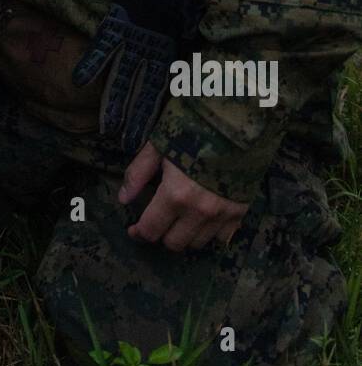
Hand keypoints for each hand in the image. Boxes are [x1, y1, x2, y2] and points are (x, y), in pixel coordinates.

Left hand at [119, 141, 248, 252]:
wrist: (236, 121)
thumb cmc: (193, 129)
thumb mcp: (158, 146)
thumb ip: (139, 174)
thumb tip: (123, 198)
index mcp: (175, 195)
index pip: (151, 230)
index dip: (139, 233)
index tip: (134, 229)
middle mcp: (199, 211)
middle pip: (174, 243)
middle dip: (161, 234)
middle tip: (159, 220)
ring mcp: (222, 214)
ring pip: (198, 244)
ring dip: (185, 235)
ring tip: (181, 218)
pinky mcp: (240, 212)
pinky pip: (223, 238)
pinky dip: (211, 233)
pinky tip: (205, 219)